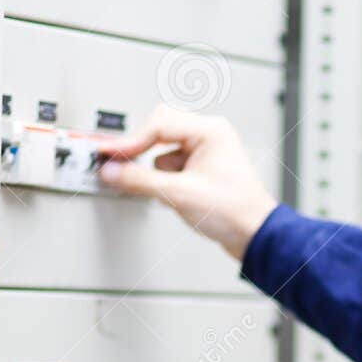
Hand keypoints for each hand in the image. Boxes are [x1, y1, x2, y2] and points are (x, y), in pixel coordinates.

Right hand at [93, 105, 278, 262]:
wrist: (254, 236)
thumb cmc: (234, 211)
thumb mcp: (179, 194)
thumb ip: (140, 180)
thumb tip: (111, 171)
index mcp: (209, 130)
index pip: (158, 125)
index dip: (129, 141)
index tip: (108, 154)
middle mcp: (208, 136)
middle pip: (159, 132)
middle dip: (143, 153)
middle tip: (119, 166)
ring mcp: (206, 153)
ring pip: (163, 153)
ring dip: (158, 173)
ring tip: (172, 194)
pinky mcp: (201, 170)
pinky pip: (172, 168)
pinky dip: (166, 182)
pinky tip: (177, 198)